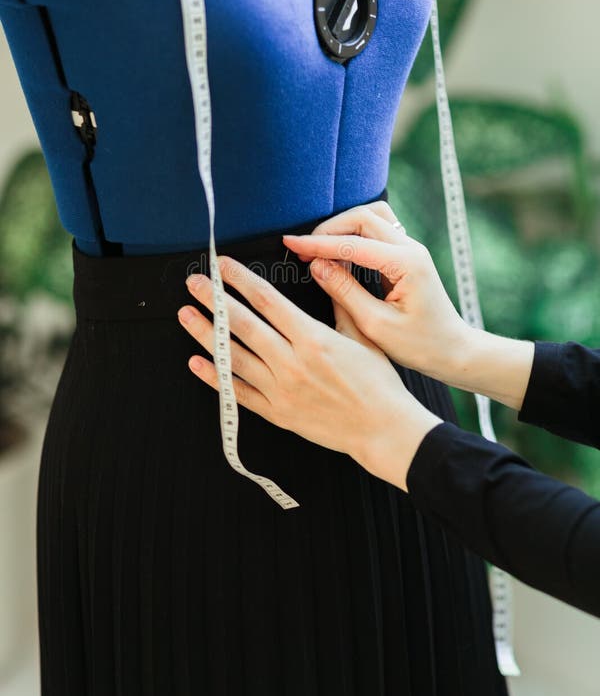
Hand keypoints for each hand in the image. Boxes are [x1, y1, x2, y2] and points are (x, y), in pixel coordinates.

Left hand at [176, 256, 440, 488]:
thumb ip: (339, 301)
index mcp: (313, 339)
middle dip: (215, 301)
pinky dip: (215, 378)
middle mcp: (292, 362)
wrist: (382, 429)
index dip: (241, 280)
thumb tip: (323, 268)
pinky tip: (196, 363)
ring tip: (186, 315)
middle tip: (194, 284)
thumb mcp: (363, 335)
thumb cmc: (377, 382)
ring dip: (206, 335)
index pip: (267, 300)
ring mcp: (281, 389)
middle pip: (243, 325)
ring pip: (233, 357)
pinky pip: (238, 393)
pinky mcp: (277, 413)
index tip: (223, 267)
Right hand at [281, 200, 470, 384]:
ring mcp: (411, 249)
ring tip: (320, 249)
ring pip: (371, 217)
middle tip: (303, 250)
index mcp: (406, 264)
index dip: (318, 243)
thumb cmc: (420, 345)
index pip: (353, 243)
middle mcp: (411, 248)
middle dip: (328, 230)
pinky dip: (354, 235)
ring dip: (343, 227)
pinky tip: (339, 254)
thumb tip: (316, 266)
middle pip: (362, 217)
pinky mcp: (407, 256)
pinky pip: (377, 231)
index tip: (290, 244)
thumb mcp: (376, 324)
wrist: (453, 352)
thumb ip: (344, 291)